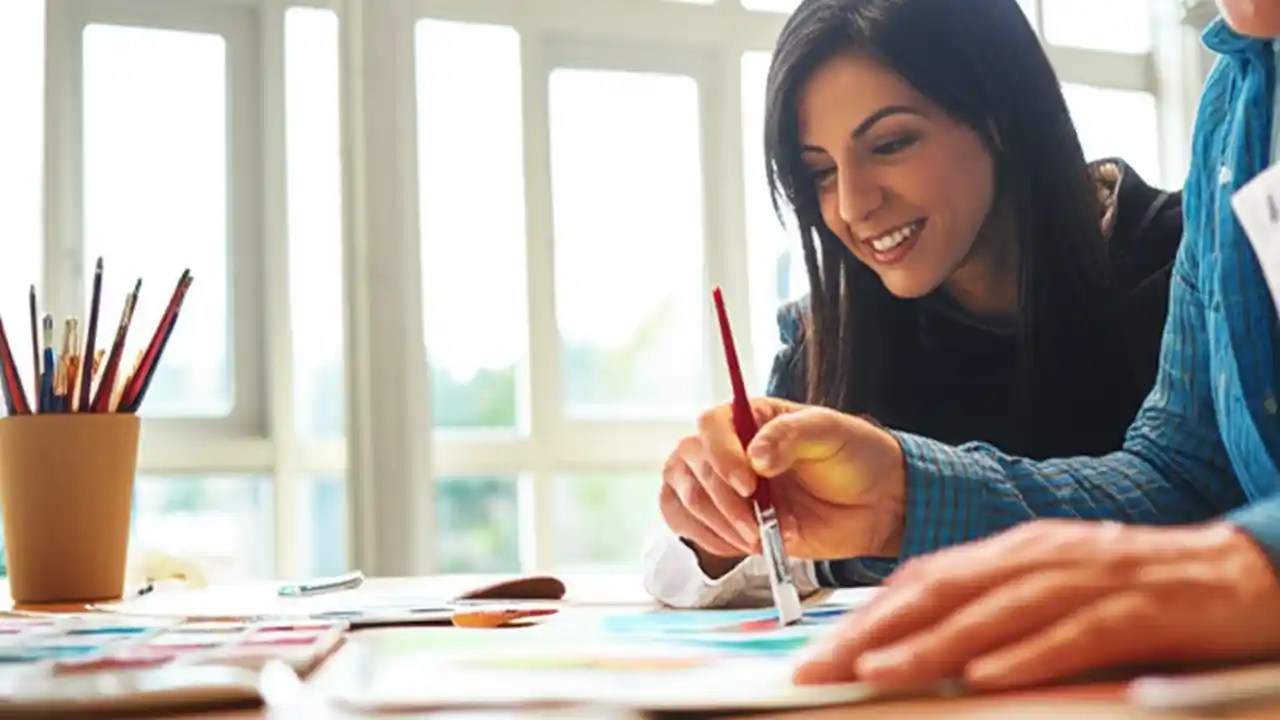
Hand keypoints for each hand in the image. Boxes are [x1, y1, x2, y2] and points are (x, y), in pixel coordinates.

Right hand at [658, 397, 906, 561]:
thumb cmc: (855, 457)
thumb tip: (755, 457)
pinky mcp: (724, 519)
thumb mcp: (831, 431)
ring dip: (716, 524)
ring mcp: (722, 486)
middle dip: (722, 501)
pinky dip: (710, 540)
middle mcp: (728, 449)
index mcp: (749, 418)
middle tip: (755, 525)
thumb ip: (790, 435)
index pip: (710, 425)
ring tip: (757, 537)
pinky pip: (686, 525)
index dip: (721, 455)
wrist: (874, 505)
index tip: (748, 484)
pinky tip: (745, 543)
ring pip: (684, 498)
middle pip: (690, 464)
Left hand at [794, 519, 1279, 690]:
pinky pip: (1074, 635)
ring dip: (931, 644)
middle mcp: (1041, 557)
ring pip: (995, 612)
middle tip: (819, 668)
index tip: (819, 650)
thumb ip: (998, 609)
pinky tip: (985, 679)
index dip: (867, 615)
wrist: (1240, 570)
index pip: (926, 579)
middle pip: (943, 591)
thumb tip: (931, 649)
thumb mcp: (1056, 590)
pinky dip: (1026, 656)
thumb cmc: (1141, 590)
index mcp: (1017, 551)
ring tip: (877, 671)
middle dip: (873, 633)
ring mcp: (1088, 580)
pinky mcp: (1139, 609)